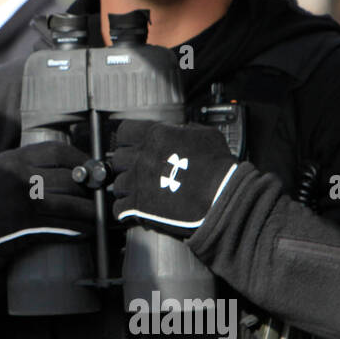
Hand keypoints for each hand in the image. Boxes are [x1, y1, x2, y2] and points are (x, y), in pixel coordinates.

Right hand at [0, 141, 95, 257]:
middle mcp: (21, 178)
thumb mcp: (5, 166)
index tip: (91, 168)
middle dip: (90, 188)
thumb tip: (78, 164)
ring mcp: (25, 203)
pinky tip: (88, 228)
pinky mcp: (29, 227)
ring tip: (98, 212)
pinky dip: (81, 228)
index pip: (58, 152)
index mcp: (15, 159)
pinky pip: (65, 226)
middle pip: (69, 179)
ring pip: (72, 204)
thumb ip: (34, 161)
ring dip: (91, 210)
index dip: (81, 160)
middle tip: (100, 192)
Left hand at [109, 120, 238, 237]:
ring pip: (117, 184)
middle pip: (117, 159)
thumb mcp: (206, 136)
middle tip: (139, 171)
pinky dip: (124, 209)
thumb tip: (182, 129)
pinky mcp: (138, 206)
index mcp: (155, 136)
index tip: (134, 147)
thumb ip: (188, 130)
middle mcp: (141, 157)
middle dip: (127, 165)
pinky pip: (118, 207)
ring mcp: (137, 182)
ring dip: (126, 188)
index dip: (128, 141)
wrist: (222, 197)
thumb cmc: (219, 167)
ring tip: (140, 192)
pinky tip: (134, 209)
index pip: (124, 132)